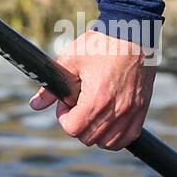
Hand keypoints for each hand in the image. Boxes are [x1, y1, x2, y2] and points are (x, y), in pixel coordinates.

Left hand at [28, 29, 155, 149]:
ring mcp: (131, 112)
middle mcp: (116, 110)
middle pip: (88, 138)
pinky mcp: (141, 110)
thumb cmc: (100, 44)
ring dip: (95, 132)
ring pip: (107, 143)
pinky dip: (115, 136)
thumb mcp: (71, 61)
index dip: (64, 117)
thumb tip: (35, 105)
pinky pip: (127, 138)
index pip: (73, 129)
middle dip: (78, 124)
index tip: (67, 103)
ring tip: (92, 110)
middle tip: (78, 104)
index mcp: (97, 99)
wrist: (132, 34)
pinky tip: (107, 119)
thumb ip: (52, 87)